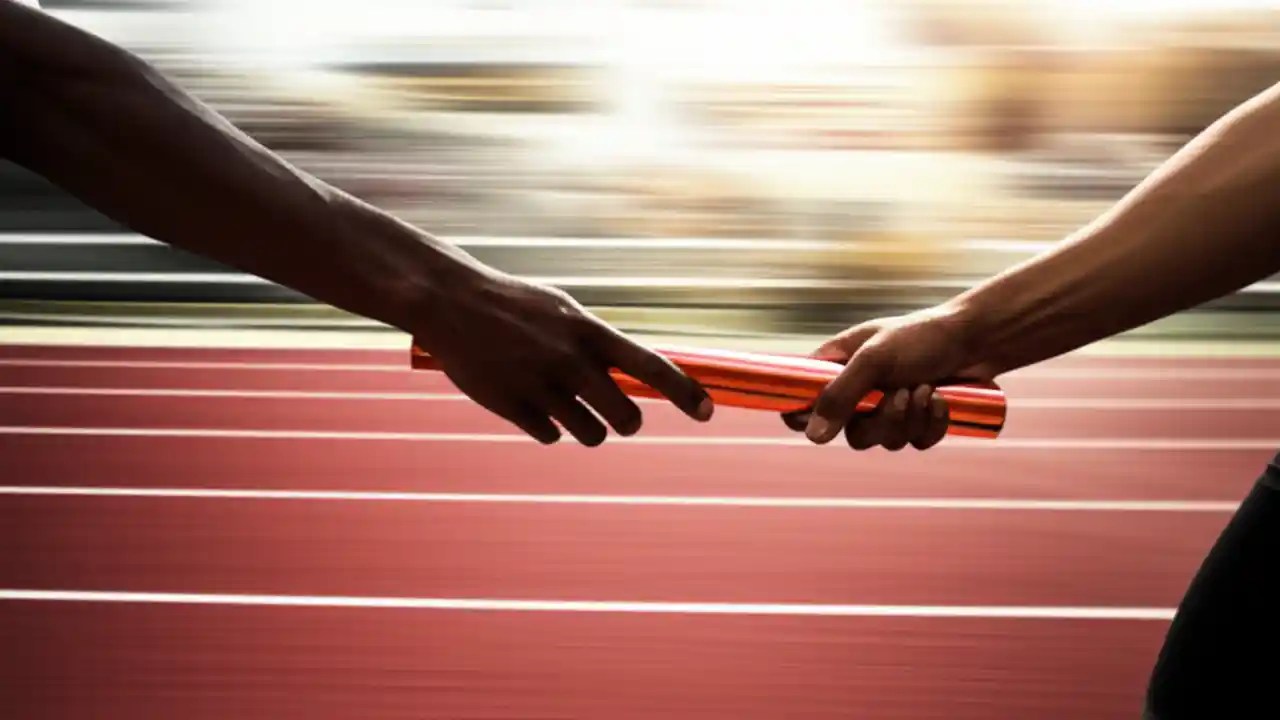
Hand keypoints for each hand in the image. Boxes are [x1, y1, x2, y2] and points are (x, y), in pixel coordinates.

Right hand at [415, 269, 712, 445]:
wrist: (453, 303)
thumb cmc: (516, 306)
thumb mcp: (565, 312)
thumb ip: (601, 345)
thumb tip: (643, 375)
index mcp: (590, 332)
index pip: (651, 366)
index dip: (685, 392)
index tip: (709, 413)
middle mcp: (571, 361)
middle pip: (627, 417)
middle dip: (626, 421)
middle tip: (618, 415)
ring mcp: (541, 387)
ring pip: (591, 435)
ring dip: (586, 427)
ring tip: (564, 402)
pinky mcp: (512, 408)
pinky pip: (551, 437)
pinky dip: (547, 427)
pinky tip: (528, 400)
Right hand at [781, 306, 985, 450]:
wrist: (976, 339)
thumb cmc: (920, 337)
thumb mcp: (874, 360)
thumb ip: (840, 395)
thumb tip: (812, 437)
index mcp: (837, 368)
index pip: (801, 400)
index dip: (802, 416)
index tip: (812, 423)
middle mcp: (859, 391)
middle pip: (849, 433)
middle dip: (880, 420)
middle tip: (900, 394)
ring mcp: (889, 408)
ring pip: (885, 441)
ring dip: (909, 419)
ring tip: (925, 388)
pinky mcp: (918, 422)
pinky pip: (916, 443)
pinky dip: (931, 424)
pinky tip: (941, 399)